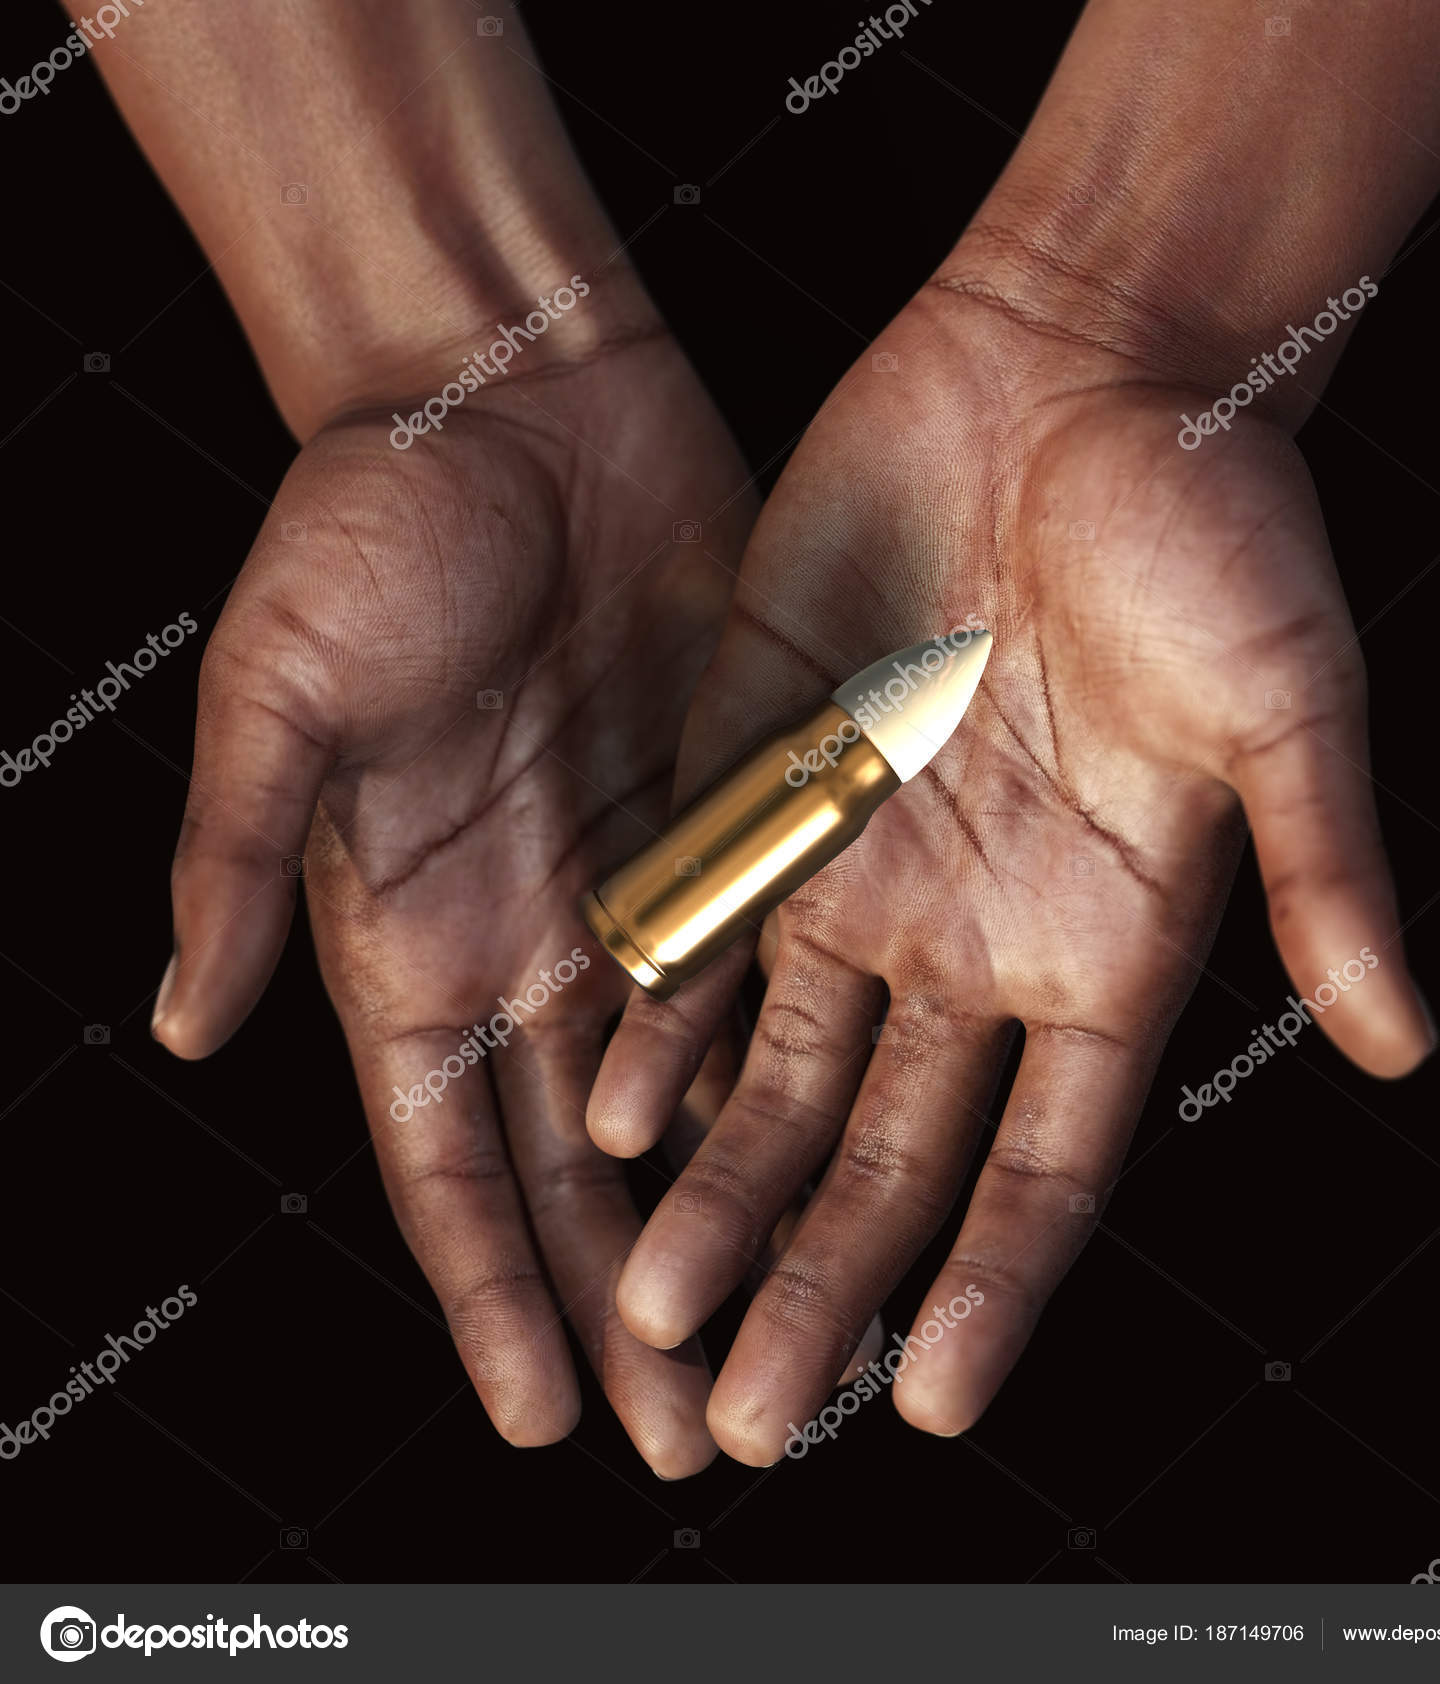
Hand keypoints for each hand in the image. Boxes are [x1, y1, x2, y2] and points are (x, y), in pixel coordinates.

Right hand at [153, 317, 754, 1476]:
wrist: (509, 402)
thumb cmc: (368, 529)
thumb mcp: (279, 694)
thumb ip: (237, 859)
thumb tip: (186, 1023)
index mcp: (411, 937)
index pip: (450, 1162)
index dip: (493, 1293)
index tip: (544, 1419)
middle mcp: (530, 941)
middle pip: (585, 1171)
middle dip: (631, 1305)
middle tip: (695, 1437)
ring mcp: (635, 890)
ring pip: (692, 1100)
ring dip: (731, 1217)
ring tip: (793, 1330)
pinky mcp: (727, 820)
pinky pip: (772, 975)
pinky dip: (800, 1073)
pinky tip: (852, 1157)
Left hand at [586, 282, 1434, 1464]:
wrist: (1080, 361)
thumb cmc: (1215, 525)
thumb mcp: (1286, 706)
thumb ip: (1325, 877)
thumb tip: (1406, 1044)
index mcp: (1102, 946)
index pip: (1042, 1164)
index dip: (992, 1285)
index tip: (928, 1404)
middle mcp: (972, 933)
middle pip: (889, 1152)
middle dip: (821, 1280)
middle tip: (748, 1423)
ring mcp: (860, 859)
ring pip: (776, 1067)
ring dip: (717, 1185)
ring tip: (651, 1309)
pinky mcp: (766, 767)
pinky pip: (706, 920)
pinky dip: (661, 1010)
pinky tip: (607, 1103)